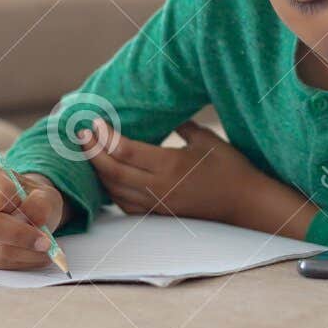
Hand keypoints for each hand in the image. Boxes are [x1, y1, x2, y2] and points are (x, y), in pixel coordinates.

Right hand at [0, 165, 66, 269]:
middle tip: (45, 242)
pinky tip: (33, 255)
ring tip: (45, 249)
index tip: (38, 208)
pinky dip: (19, 262)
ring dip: (25, 253)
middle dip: (20, 236)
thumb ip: (41, 204)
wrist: (27, 211)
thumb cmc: (31, 199)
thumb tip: (34, 222)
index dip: (21, 205)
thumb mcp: (45, 194)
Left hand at [81, 119, 307, 234]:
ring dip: (99, 172)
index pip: (125, 150)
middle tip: (80, 135)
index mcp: (171, 165)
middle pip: (113, 171)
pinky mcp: (160, 216)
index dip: (104, 136)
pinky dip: (112, 190)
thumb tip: (163, 111)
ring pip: (115, 191)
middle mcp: (160, 188)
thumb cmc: (231, 168)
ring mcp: (158, 205)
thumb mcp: (207, 139)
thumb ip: (180, 125)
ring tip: (88, 153)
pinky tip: (108, 177)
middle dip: (93, 152)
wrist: (246, 205)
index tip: (93, 122)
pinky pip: (126, 205)